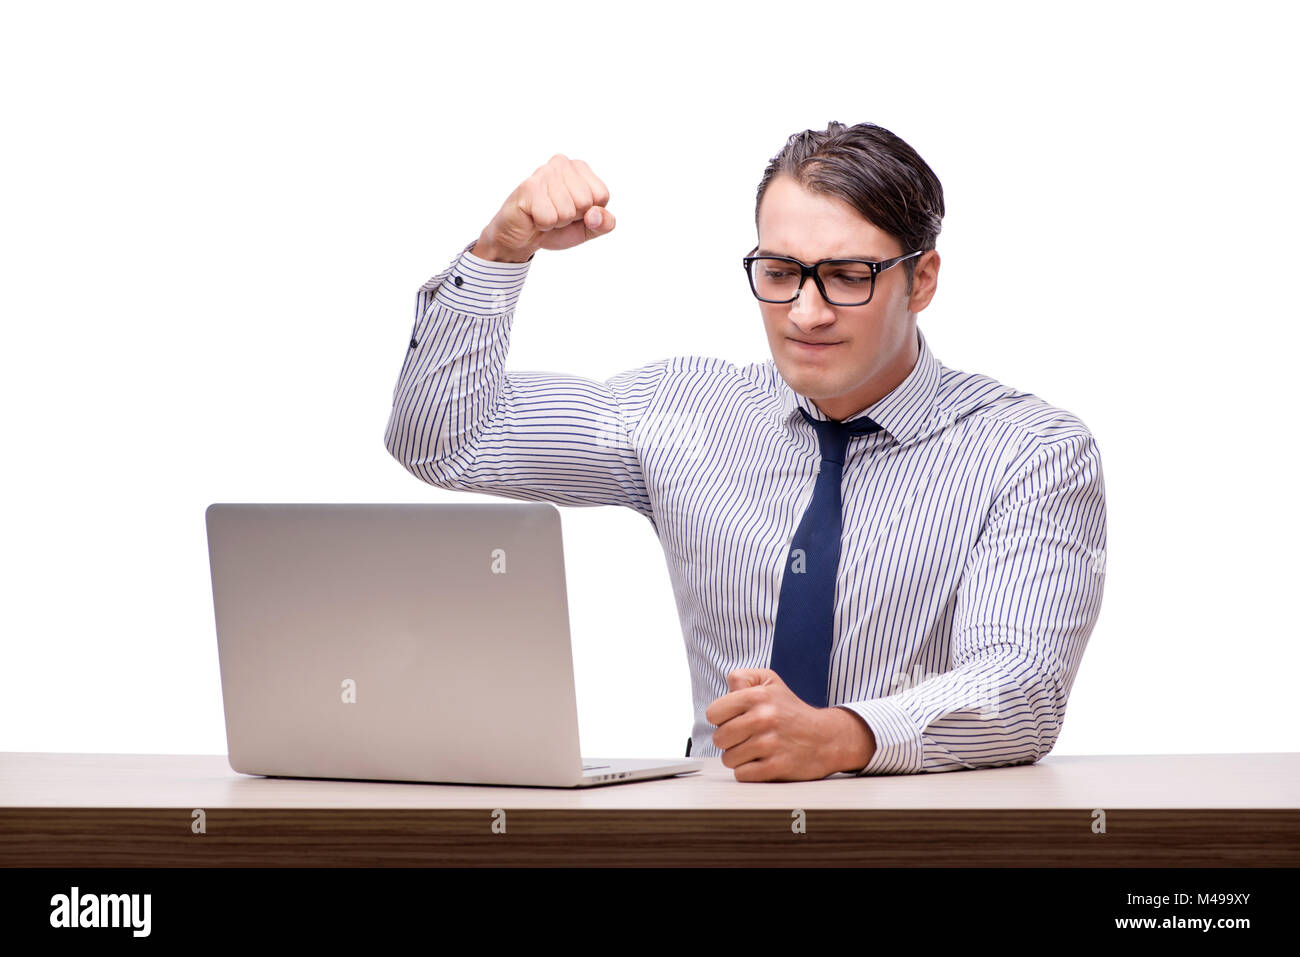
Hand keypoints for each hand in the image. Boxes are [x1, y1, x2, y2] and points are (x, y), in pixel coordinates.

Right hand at [473, 154, 615, 261]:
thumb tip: (594, 215)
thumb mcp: (588, 228)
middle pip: (584, 202)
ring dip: (556, 222)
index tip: (573, 211)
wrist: (523, 237)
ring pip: (567, 211)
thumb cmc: (556, 226)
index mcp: (580, 168)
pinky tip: (534, 216)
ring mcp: (544, 172)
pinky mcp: (528, 187)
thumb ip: (604, 223)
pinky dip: (543, 224)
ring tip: (544, 214)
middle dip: (572, 217)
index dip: (589, 212)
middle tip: (555, 213)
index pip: (601, 195)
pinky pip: (549, 217)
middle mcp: (562, 163)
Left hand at [706, 669, 875, 781]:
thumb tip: (727, 688)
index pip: (713, 714)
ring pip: (728, 759)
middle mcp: (762, 718)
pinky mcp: (776, 767)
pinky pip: (742, 775)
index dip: (722, 719)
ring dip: (739, 757)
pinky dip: (749, 772)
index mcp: (757, 696)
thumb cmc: (792, 710)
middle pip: (718, 739)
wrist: (827, 737)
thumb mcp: (770, 681)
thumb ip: (742, 678)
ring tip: (756, 749)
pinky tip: (762, 762)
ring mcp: (769, 744)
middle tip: (746, 737)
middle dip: (729, 740)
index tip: (735, 720)